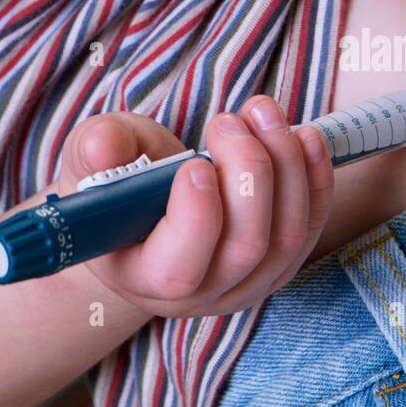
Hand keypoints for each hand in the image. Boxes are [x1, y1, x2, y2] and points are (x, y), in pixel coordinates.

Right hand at [57, 102, 332, 319]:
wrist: (144, 212)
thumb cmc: (113, 186)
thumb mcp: (89, 162)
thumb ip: (95, 150)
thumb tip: (103, 147)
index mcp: (142, 278)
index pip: (179, 269)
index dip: (197, 218)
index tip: (196, 162)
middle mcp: (201, 294)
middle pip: (245, 247)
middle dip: (248, 172)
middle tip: (227, 120)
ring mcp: (248, 284)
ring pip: (287, 235)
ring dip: (286, 165)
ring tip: (261, 111)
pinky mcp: (280, 263)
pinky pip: (312, 227)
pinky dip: (316, 179)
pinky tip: (307, 137)